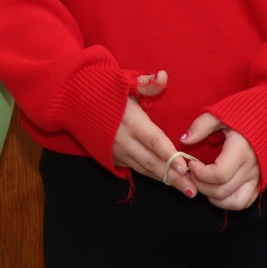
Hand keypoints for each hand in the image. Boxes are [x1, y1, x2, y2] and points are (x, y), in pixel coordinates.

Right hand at [113, 74, 193, 196]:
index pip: (154, 140)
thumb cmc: (104, 88)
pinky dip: (152, 176)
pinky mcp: (112, 158)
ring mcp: (117, 152)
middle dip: (173, 177)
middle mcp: (124, 140)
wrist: (73, 100)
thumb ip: (147, 82)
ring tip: (186, 191)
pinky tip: (167, 182)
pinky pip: (136, 169)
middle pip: (152, 162)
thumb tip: (164, 76)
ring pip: (145, 169)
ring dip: (165, 180)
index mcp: (131, 121)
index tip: (185, 168)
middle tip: (193, 191)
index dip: (169, 155)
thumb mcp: (125, 81)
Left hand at [181, 114, 260, 210]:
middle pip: (222, 191)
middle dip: (201, 185)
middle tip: (192, 173)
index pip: (218, 174)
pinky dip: (229, 202)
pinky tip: (217, 190)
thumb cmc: (245, 113)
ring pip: (234, 202)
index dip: (200, 174)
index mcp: (241, 150)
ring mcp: (258, 177)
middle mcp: (251, 167)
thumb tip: (184, 140)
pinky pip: (245, 202)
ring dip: (214, 198)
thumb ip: (201, 126)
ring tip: (203, 183)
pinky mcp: (261, 182)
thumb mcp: (221, 113)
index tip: (191, 163)